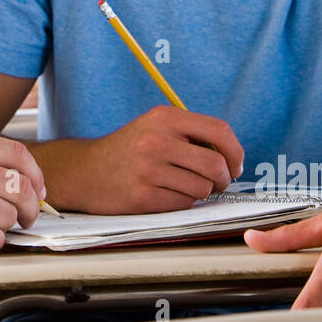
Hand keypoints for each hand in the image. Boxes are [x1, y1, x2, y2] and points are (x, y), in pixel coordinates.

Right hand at [64, 105, 243, 213]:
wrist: (86, 171)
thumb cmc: (128, 150)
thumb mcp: (155, 127)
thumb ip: (190, 134)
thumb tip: (231, 156)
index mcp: (164, 118)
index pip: (219, 131)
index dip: (235, 152)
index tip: (235, 164)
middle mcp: (157, 140)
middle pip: (216, 164)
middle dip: (224, 179)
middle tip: (217, 183)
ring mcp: (149, 169)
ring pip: (202, 188)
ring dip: (201, 193)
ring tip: (185, 187)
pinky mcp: (143, 196)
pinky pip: (184, 204)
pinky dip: (183, 203)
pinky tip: (168, 195)